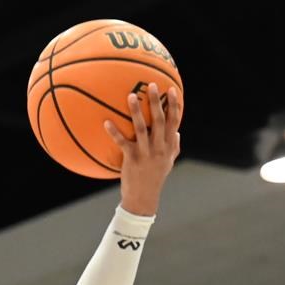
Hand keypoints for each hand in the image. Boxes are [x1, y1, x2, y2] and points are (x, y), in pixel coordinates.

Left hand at [105, 82, 181, 215]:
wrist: (144, 198)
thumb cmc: (155, 178)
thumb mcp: (168, 163)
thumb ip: (175, 147)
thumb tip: (178, 132)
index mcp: (169, 146)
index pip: (174, 122)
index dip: (174, 105)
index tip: (171, 89)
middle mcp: (159, 148)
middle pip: (160, 121)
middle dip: (157, 102)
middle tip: (151, 85)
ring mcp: (146, 154)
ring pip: (141, 129)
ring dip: (136, 111)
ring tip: (130, 96)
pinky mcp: (132, 160)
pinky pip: (122, 143)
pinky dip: (114, 132)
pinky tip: (106, 122)